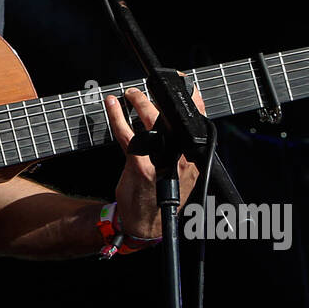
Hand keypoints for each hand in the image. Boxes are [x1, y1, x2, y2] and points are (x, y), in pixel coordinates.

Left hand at [104, 83, 205, 239]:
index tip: (184, 81)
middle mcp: (181, 159)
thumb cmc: (163, 197)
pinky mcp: (139, 166)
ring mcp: (160, 162)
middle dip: (158, 96)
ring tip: (131, 93)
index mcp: (194, 158)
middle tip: (149, 87)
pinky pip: (127, 134)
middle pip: (172, 117)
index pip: (197, 120)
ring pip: (151, 122)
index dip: (192, 98)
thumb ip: (183, 150)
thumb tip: (175, 122)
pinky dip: (117, 116)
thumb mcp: (183, 175)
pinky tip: (112, 106)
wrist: (146, 226)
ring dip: (139, 101)